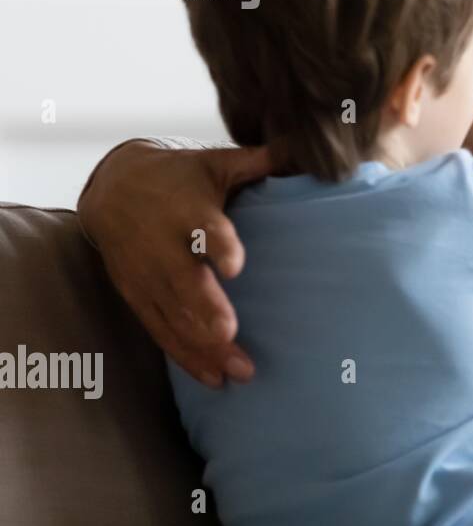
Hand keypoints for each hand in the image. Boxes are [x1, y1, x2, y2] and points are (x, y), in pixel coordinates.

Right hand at [78, 141, 276, 387]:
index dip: (217, 245)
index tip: (235, 264)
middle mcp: (163, 246)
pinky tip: (213, 379)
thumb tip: (307, 147)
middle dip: (205, 309)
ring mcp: (148, 276)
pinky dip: (185, 356)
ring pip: (173, 315)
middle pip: (183, 282)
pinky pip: (161, 331)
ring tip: (238, 372)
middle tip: (231, 334)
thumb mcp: (216, 162)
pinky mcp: (138, 297)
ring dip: (203, 345)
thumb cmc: (181, 176)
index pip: (203, 228)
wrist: (112, 188)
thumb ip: (260, 161)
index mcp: (188, 209)